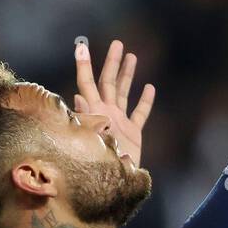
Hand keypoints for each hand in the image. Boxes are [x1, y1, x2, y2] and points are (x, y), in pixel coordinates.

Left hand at [74, 39, 155, 167]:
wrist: (113, 185)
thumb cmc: (96, 164)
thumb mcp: (88, 139)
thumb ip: (85, 117)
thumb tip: (77, 96)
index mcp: (93, 112)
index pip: (86, 83)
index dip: (84, 64)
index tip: (81, 45)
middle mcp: (105, 113)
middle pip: (107, 82)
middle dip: (112, 62)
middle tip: (117, 43)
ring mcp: (119, 122)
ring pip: (123, 92)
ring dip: (127, 75)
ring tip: (131, 56)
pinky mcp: (132, 134)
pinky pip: (140, 114)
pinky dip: (145, 101)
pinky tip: (149, 88)